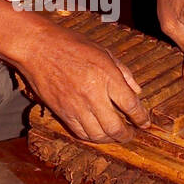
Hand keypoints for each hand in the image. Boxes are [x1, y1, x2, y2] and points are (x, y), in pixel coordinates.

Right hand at [18, 26, 149, 142]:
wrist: (38, 48)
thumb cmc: (71, 45)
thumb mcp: (103, 51)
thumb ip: (123, 72)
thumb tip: (137, 91)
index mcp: (107, 76)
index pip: (131, 105)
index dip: (141, 118)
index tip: (145, 123)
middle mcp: (93, 94)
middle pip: (115, 127)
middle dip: (127, 135)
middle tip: (131, 134)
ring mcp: (76, 105)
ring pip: (98, 135)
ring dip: (110, 139)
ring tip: (115, 136)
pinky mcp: (62, 112)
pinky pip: (80, 133)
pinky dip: (92, 138)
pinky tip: (97, 133)